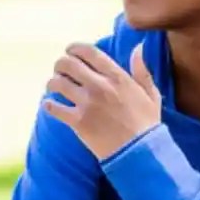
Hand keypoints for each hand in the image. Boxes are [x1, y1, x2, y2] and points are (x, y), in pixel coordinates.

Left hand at [44, 42, 160, 159]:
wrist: (140, 152)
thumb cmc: (146, 124)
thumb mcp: (150, 94)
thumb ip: (142, 70)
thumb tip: (138, 47)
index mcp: (117, 77)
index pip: (88, 52)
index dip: (74, 48)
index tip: (70, 51)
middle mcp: (99, 86)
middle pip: (68, 64)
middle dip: (60, 64)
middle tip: (60, 69)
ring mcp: (87, 104)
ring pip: (57, 83)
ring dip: (52, 82)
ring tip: (54, 86)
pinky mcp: (78, 122)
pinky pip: (54, 108)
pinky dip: (48, 105)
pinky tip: (49, 105)